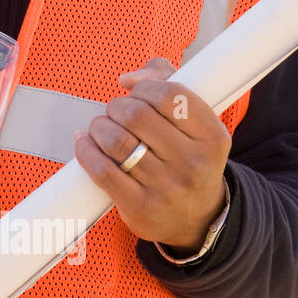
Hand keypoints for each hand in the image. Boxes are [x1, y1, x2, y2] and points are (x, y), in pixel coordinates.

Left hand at [74, 57, 229, 253]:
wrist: (197, 219)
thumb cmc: (189, 158)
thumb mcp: (196, 124)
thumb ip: (168, 83)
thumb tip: (128, 79)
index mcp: (213, 137)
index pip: (170, 95)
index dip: (144, 87)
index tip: (135, 93)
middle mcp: (193, 163)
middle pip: (137, 115)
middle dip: (117, 106)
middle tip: (115, 112)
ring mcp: (166, 188)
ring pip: (116, 141)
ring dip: (99, 126)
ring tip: (101, 127)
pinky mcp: (140, 207)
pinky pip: (102, 170)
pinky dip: (86, 150)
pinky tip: (84, 142)